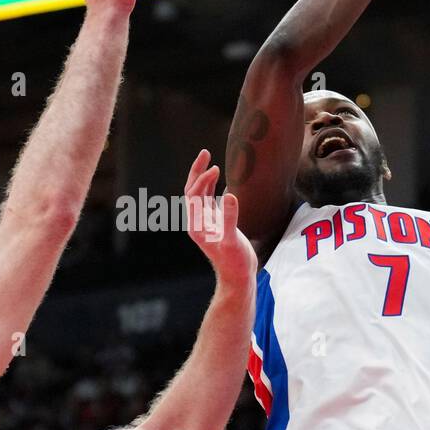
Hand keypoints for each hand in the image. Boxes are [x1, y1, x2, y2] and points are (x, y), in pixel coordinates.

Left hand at [184, 150, 256, 284]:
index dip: (202, 180)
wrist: (237, 277)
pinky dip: (212, 188)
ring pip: (200, 194)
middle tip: (204, 152)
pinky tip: (219, 179)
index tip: (215, 168)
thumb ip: (230, 218)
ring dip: (204, 177)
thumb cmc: (234, 262)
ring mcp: (206, 222)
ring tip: (210, 161)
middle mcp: (198, 222)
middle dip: (197, 172)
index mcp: (196, 225)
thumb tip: (230, 194)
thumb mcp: (232, 241)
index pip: (193, 195)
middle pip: (192, 191)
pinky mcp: (215, 223)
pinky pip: (209, 201)